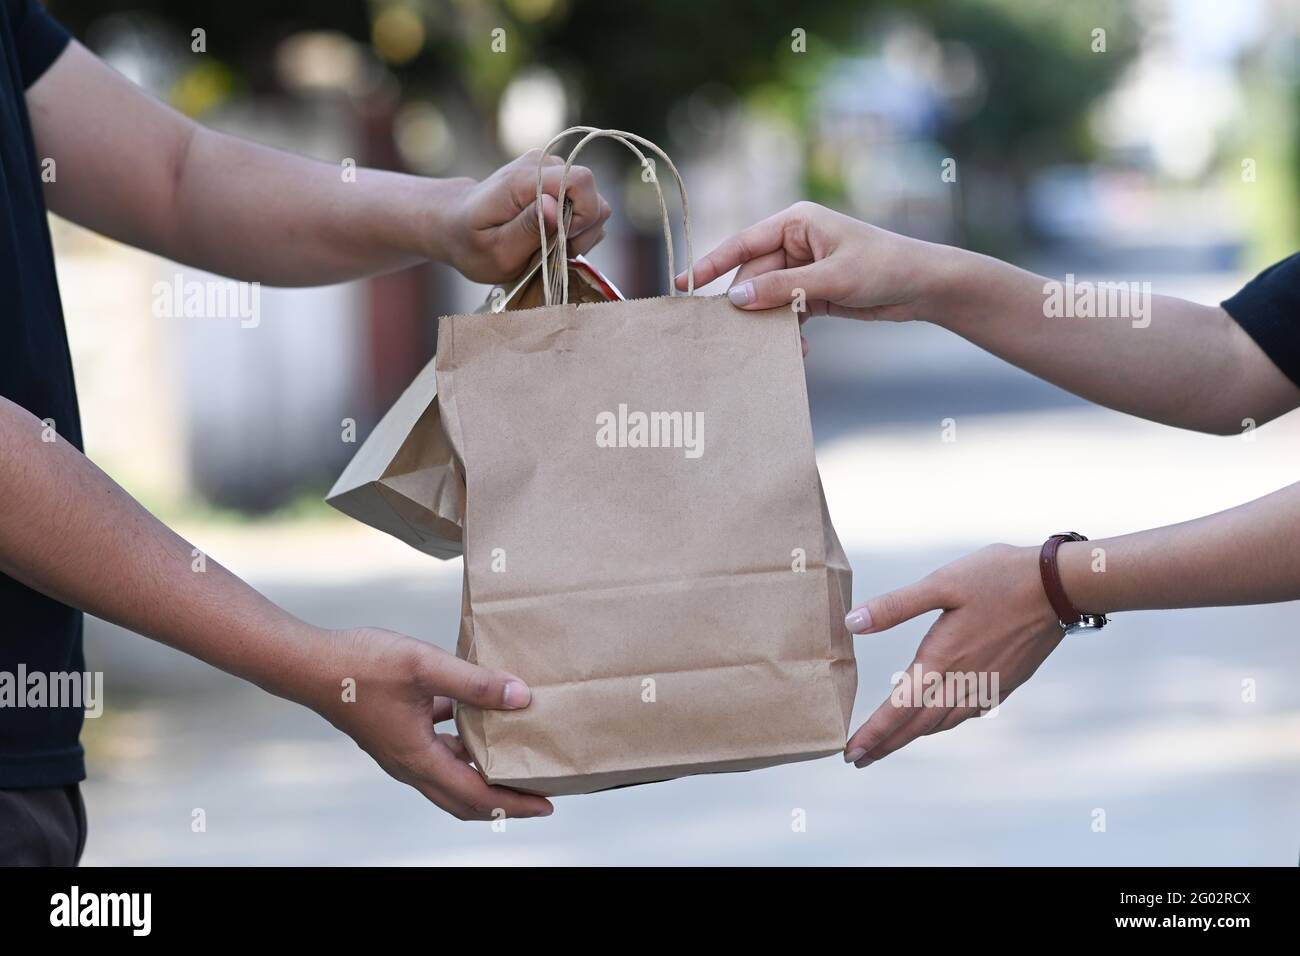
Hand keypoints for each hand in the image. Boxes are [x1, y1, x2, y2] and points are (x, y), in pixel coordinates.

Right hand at [314, 626, 553, 819]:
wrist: (310, 664)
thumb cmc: (360, 666)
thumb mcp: (426, 667)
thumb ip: (475, 683)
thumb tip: (520, 697)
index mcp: (419, 758)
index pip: (477, 795)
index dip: (515, 802)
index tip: (547, 804)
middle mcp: (409, 764)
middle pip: (463, 798)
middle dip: (503, 800)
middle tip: (537, 793)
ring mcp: (399, 750)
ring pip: (449, 774)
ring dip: (480, 771)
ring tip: (512, 756)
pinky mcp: (393, 732)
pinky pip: (434, 747)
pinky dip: (459, 741)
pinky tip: (473, 712)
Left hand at [442, 150, 611, 282]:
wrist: (455, 222)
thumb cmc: (471, 243)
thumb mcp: (495, 250)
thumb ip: (527, 229)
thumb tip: (554, 205)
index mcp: (524, 178)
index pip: (580, 181)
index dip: (582, 217)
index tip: (560, 241)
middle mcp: (543, 163)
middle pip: (593, 195)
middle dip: (582, 232)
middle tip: (552, 250)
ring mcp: (551, 168)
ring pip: (594, 203)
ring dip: (579, 233)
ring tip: (548, 246)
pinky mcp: (557, 179)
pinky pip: (586, 205)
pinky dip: (575, 228)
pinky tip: (551, 237)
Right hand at [675, 201, 955, 322]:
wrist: (924, 286)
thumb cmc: (884, 268)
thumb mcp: (831, 278)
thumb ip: (782, 289)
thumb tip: (735, 299)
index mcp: (796, 222)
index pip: (743, 243)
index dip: (711, 264)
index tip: (684, 284)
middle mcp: (795, 241)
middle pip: (753, 277)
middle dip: (750, 306)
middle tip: (739, 336)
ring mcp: (803, 267)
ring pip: (768, 298)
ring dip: (771, 323)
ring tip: (781, 345)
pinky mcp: (813, 291)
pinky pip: (786, 311)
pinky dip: (788, 329)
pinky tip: (798, 347)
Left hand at [842, 544, 1064, 766]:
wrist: (1059, 587)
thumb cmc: (998, 577)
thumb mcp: (942, 583)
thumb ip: (895, 606)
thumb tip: (852, 622)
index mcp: (942, 659)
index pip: (899, 708)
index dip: (874, 732)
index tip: (851, 752)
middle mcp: (963, 681)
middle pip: (917, 725)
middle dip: (886, 743)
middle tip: (858, 759)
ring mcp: (986, 686)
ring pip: (941, 723)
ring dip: (912, 736)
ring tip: (888, 745)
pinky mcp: (1004, 683)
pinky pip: (965, 714)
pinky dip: (941, 724)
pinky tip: (934, 721)